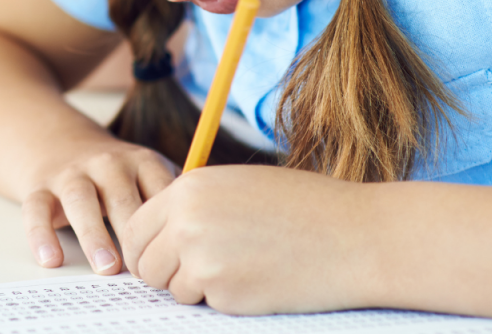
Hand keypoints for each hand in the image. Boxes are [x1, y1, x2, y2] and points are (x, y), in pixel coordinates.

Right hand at [21, 131, 177, 275]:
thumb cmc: (116, 173)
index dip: (168, 225)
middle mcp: (106, 162)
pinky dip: (41, 234)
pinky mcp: (39, 186)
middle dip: (133, 233)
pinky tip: (51, 259)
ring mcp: (71, 173)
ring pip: (79, 200)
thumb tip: (211, 238)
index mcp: (140, 161)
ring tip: (106, 267)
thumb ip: (173, 198)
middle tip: (146, 271)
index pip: (158, 191)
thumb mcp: (148, 172)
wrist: (57, 142)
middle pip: (121, 196)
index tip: (179, 256)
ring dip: (94, 234)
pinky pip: (35, 209)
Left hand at [120, 165, 373, 314]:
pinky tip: (260, 280)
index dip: (143, 248)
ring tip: (241, 268)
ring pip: (172, 289)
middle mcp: (186, 223)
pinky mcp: (225, 296)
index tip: (157, 258)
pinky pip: (207, 305)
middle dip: (163, 273)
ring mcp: (202, 261)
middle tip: (196, 273)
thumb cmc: (305, 207)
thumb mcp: (238, 186)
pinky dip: (227, 300)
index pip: (134, 228)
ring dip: (197, 288)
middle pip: (144, 265)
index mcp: (188, 190)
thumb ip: (194, 205)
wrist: (357, 237)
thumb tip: (160, 232)